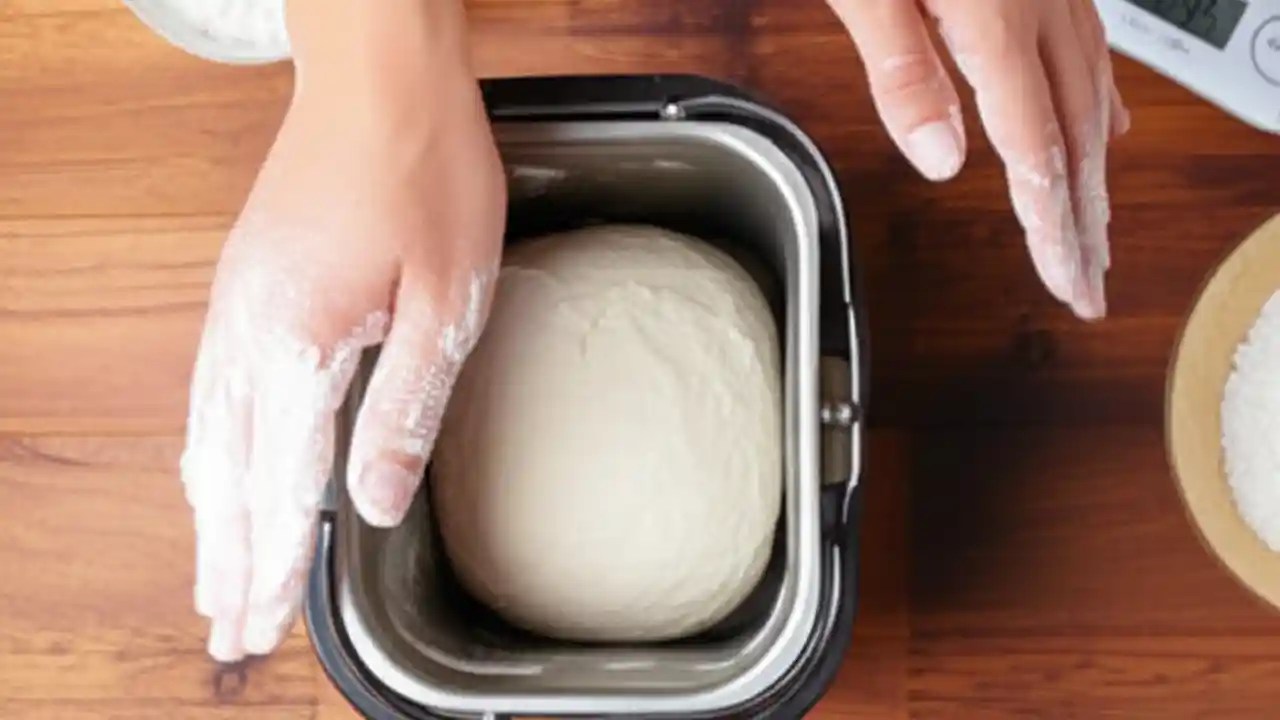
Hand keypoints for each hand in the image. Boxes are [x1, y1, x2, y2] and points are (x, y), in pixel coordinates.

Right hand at [180, 0, 504, 662]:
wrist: (378, 81)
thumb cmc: (426, 176)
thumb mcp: (444, 299)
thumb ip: (406, 407)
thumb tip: (374, 504)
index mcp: (298, 343)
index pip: (281, 485)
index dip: (275, 567)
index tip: (262, 628)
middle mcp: (245, 335)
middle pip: (228, 477)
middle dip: (229, 562)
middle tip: (227, 634)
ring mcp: (231, 309)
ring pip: (206, 442)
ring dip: (211, 520)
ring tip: (213, 582)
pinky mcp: (240, 288)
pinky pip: (208, 396)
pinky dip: (208, 459)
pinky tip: (213, 480)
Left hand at [828, 0, 1129, 318]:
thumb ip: (901, 71)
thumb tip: (940, 160)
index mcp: (996, 20)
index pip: (1035, 148)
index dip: (1053, 224)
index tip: (1068, 282)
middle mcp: (1043, 5)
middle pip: (1078, 135)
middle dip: (1085, 220)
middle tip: (1089, 287)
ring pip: (1092, 94)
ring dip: (1095, 170)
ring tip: (1094, 232)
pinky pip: (1088, 48)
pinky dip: (1097, 102)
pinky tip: (1104, 129)